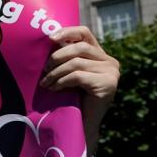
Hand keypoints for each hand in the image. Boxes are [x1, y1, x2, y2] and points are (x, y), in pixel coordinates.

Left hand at [42, 27, 120, 150]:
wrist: (83, 125)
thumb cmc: (73, 98)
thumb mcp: (70, 73)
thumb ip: (67, 58)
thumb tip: (47, 41)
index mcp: (101, 55)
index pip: (85, 33)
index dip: (67, 32)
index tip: (50, 38)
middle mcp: (110, 62)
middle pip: (80, 47)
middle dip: (57, 57)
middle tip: (44, 69)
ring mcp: (112, 73)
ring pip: (77, 62)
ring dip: (56, 72)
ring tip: (46, 82)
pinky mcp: (108, 84)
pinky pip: (78, 76)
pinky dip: (62, 81)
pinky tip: (54, 89)